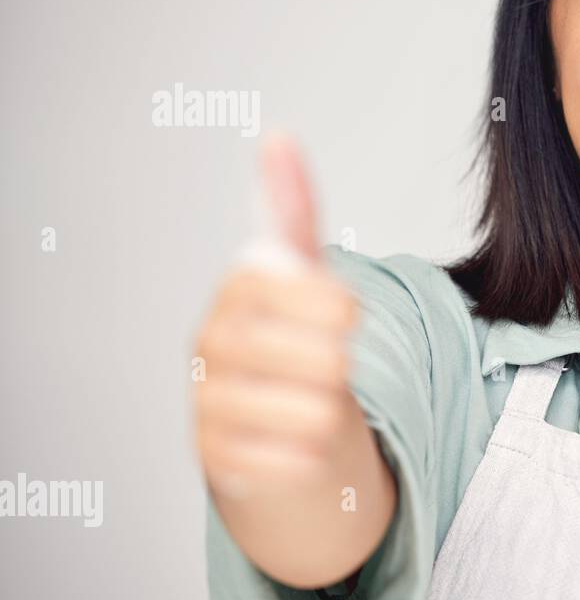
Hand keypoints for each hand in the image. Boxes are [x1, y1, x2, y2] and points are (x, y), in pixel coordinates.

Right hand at [192, 133, 363, 499]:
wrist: (265, 425)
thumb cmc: (288, 341)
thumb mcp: (296, 275)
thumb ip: (292, 210)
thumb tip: (278, 137)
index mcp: (236, 294)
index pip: (302, 294)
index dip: (336, 309)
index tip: (350, 317)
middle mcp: (211, 347)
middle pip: (321, 362)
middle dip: (340, 369)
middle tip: (327, 369)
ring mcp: (208, 406)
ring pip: (314, 416)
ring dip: (331, 415)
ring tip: (313, 404)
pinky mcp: (218, 462)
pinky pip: (298, 463)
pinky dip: (314, 456)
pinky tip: (300, 443)